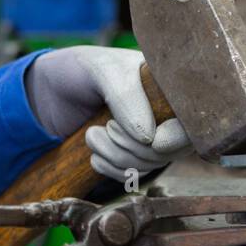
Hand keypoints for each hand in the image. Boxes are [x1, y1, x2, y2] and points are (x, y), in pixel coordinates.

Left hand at [25, 46, 191, 181]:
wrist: (49, 91)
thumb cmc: (81, 70)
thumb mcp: (102, 70)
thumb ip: (126, 97)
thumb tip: (151, 138)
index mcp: (171, 85)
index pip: (196, 120)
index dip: (179, 136)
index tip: (157, 140)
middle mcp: (168, 113)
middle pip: (170, 150)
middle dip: (130, 145)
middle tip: (106, 126)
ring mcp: (152, 136)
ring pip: (148, 166)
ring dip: (113, 155)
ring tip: (93, 133)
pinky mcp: (132, 154)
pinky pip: (130, 175)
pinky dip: (108, 167)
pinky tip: (94, 149)